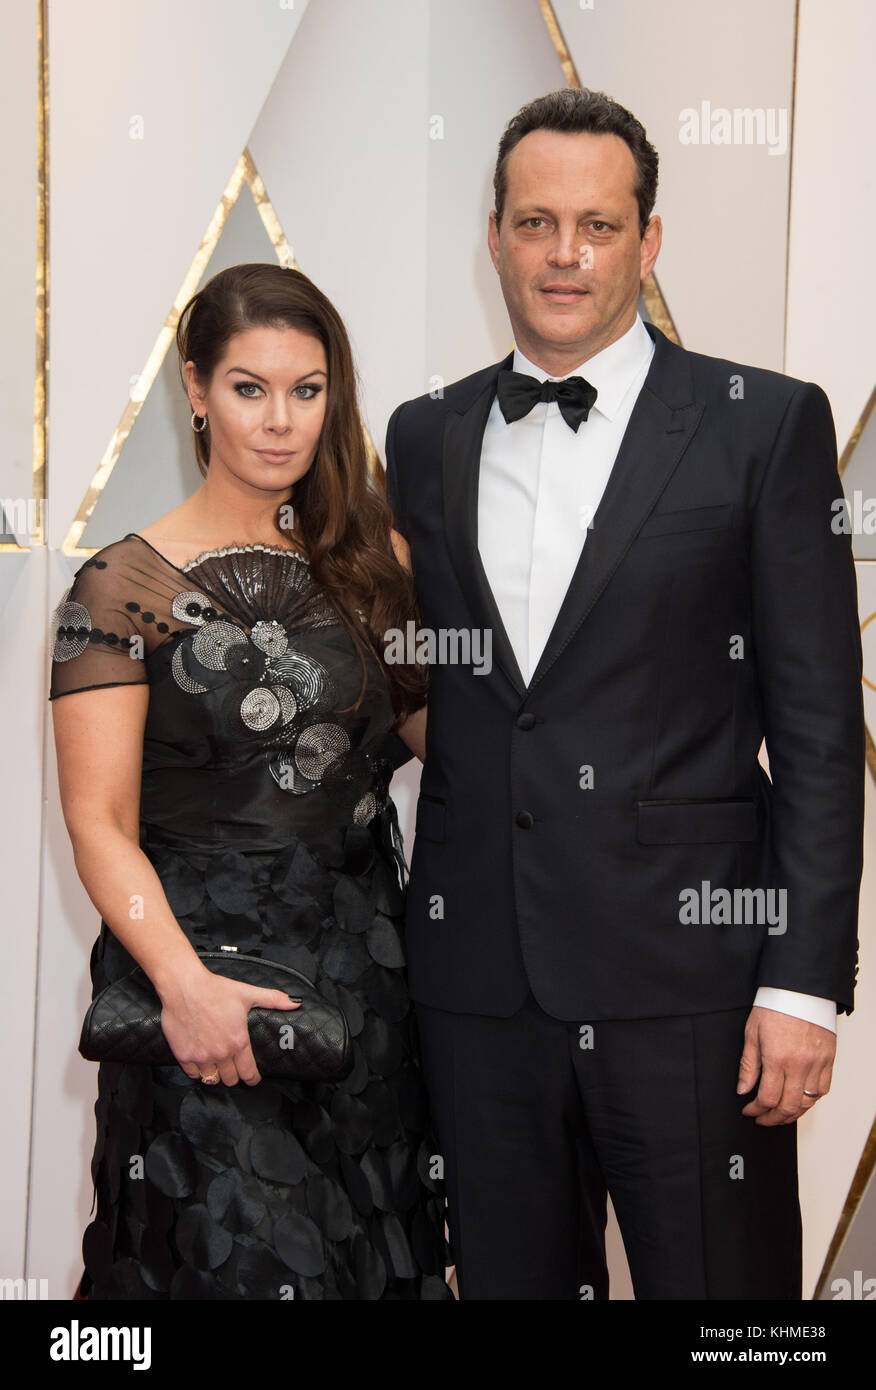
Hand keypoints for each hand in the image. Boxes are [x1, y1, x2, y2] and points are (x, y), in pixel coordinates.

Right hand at [159, 966, 300, 1086]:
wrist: (185, 986)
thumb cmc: (215, 989)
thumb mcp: (247, 993)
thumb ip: (273, 999)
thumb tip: (295, 1002)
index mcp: (238, 1042)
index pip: (248, 1073)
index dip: (253, 1078)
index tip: (253, 1078)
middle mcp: (221, 1053)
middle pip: (231, 1080)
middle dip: (235, 1075)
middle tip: (234, 1067)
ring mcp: (201, 1056)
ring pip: (212, 1079)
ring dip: (217, 1074)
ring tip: (218, 1065)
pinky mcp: (184, 1055)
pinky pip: (193, 1074)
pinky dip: (198, 1071)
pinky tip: (202, 1062)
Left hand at [737, 1005, 835, 1124]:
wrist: (799, 989)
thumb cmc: (774, 1006)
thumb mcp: (752, 1033)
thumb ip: (748, 1065)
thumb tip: (743, 1090)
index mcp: (777, 1058)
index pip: (767, 1098)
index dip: (756, 1110)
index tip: (749, 1110)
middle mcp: (799, 1064)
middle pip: (788, 1106)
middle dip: (773, 1118)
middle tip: (762, 1119)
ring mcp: (817, 1063)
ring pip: (807, 1102)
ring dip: (792, 1114)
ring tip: (779, 1115)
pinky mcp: (829, 1059)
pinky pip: (823, 1089)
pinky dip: (811, 1100)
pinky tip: (800, 1100)